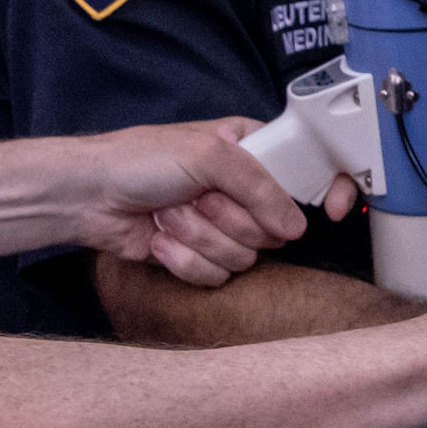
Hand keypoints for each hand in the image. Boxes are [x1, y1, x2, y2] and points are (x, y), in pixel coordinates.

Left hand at [59, 117, 318, 285]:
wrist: (88, 196)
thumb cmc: (140, 159)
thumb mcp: (207, 155)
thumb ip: (259, 187)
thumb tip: (296, 226)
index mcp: (250, 152)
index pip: (306, 172)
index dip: (328, 189)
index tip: (338, 208)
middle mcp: (240, 190)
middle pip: (272, 229)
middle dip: (229, 220)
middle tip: (197, 198)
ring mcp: (220, 226)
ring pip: (243, 257)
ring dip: (198, 239)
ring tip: (169, 215)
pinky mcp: (197, 256)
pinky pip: (214, 276)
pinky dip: (182, 260)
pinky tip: (159, 239)